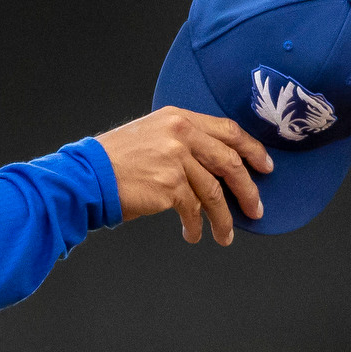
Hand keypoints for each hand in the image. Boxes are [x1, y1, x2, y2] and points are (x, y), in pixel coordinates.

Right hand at [96, 107, 273, 244]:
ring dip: (223, 217)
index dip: (252, 150)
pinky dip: (197, 226)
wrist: (85, 176)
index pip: (227, 130)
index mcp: (177, 117)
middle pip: (229, 162)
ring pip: (213, 191)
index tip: (264, 167)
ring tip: (225, 234)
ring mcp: (176, 158)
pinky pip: (193, 209)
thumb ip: (180, 141)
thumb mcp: (149, 135)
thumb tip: (211, 167)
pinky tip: (194, 234)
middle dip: (246, 190)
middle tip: (254, 208)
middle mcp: (180, 133)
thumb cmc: (112, 161)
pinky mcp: (169, 184)